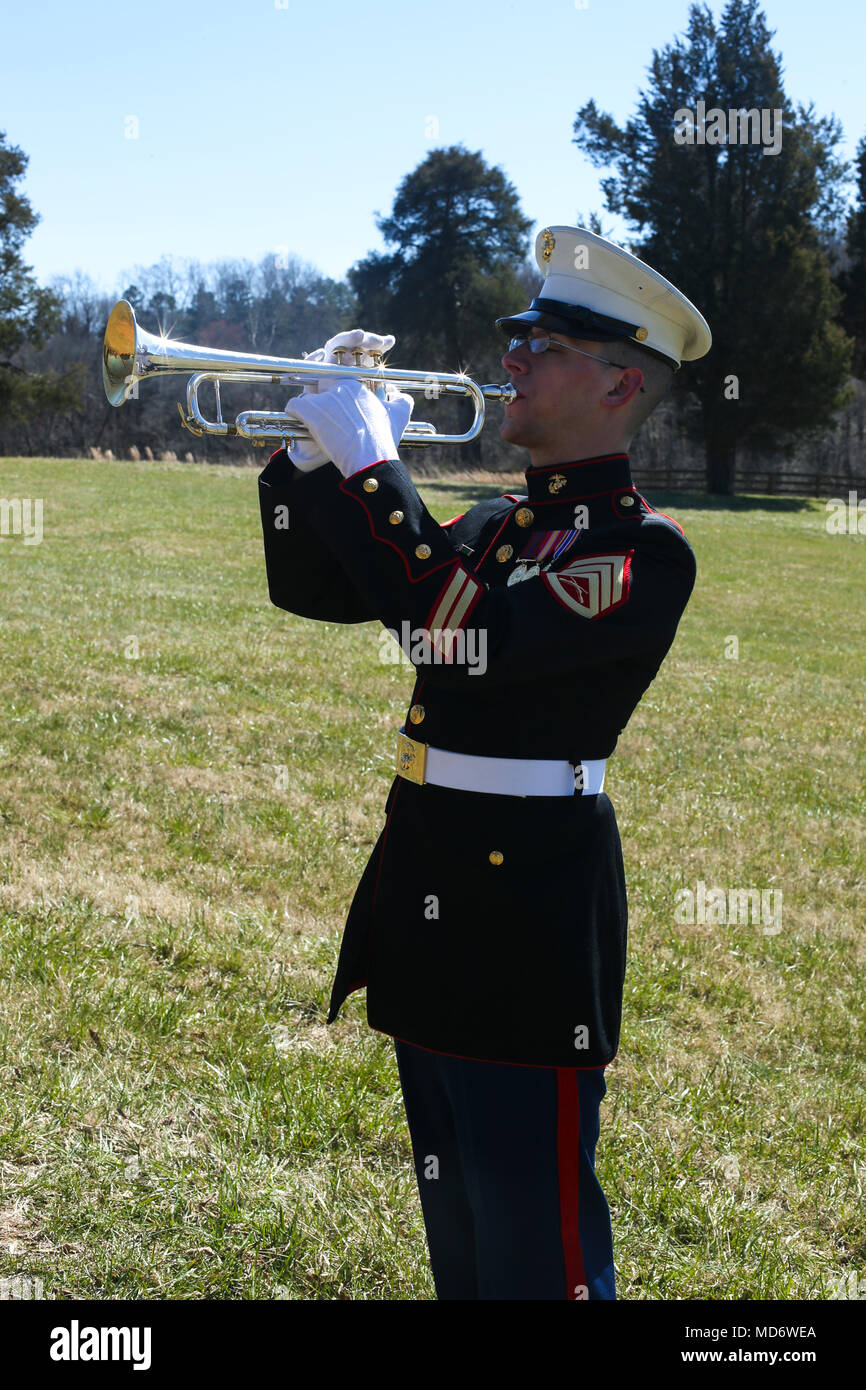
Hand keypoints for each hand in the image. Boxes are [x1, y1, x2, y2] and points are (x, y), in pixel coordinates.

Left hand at [284, 328, 396, 471]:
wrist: (369, 458)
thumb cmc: (383, 440)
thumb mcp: (399, 416)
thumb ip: (402, 400)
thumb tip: (400, 395)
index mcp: (357, 385)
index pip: (338, 380)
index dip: (334, 395)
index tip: (335, 409)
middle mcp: (340, 387)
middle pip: (321, 386)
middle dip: (321, 400)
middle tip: (322, 415)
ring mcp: (325, 397)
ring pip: (307, 396)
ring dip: (308, 409)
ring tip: (311, 423)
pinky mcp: (311, 410)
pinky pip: (293, 405)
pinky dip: (293, 414)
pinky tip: (299, 423)